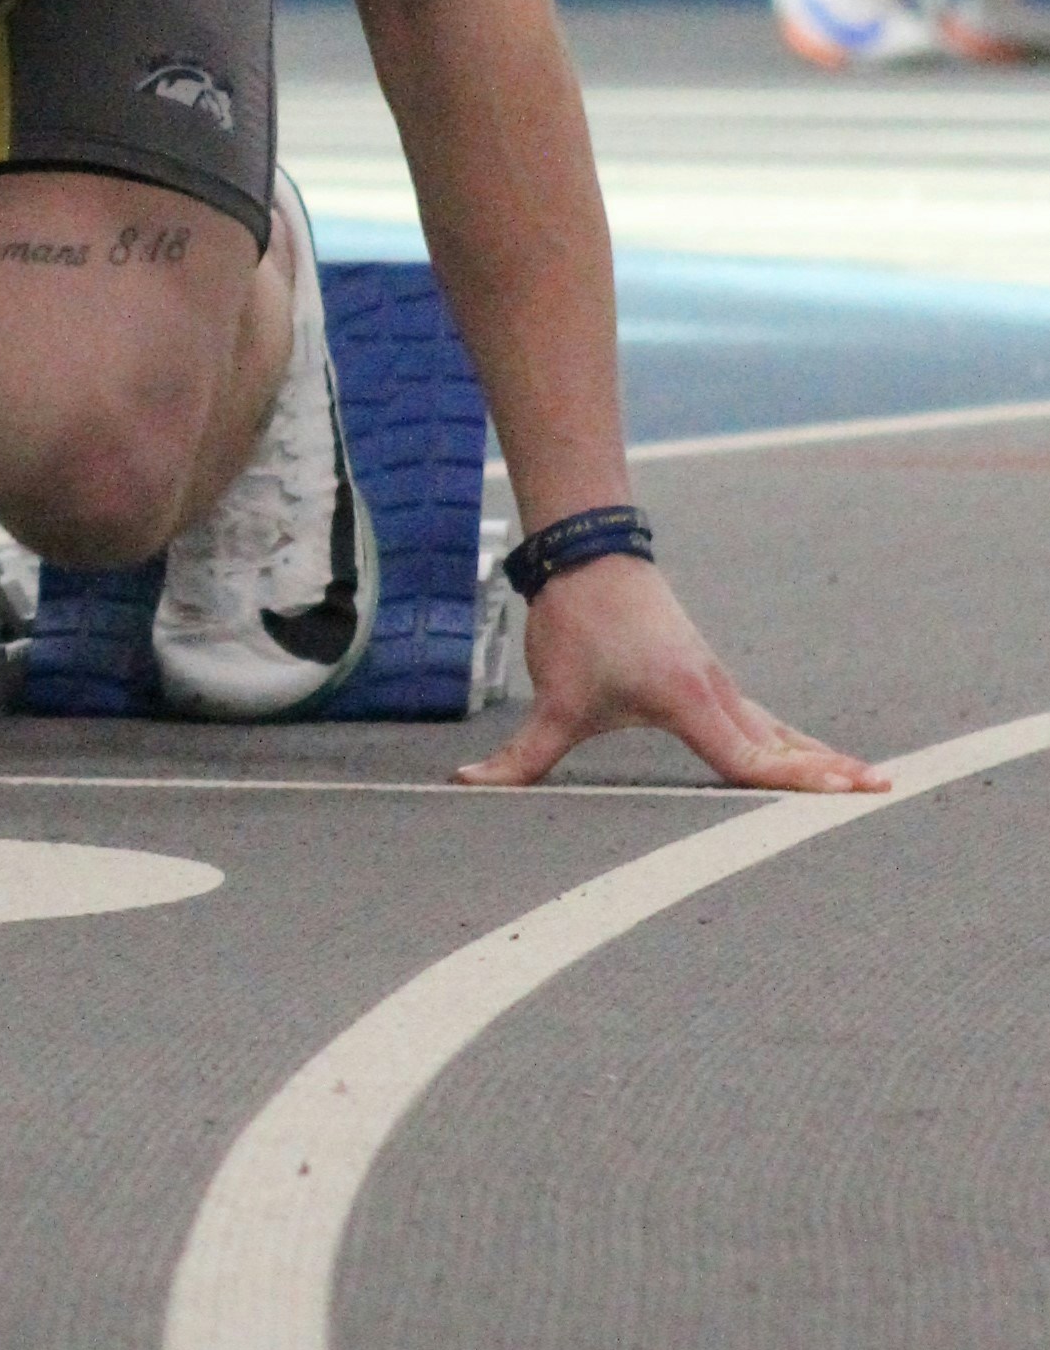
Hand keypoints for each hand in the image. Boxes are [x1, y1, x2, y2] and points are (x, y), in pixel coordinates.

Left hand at [456, 556, 884, 796]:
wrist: (591, 555)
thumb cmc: (579, 623)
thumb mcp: (552, 698)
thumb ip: (519, 755)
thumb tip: (468, 785)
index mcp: (688, 700)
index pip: (749, 758)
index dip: (793, 783)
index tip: (842, 794)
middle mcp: (716, 691)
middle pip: (784, 744)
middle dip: (830, 772)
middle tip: (882, 792)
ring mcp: (718, 683)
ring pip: (778, 730)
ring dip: (819, 756)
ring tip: (866, 781)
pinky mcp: (709, 678)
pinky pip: (762, 719)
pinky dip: (792, 741)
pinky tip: (807, 757)